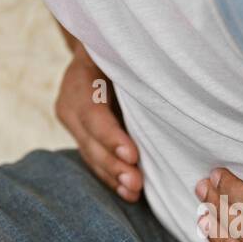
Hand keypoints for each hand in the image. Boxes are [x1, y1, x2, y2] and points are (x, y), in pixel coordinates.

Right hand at [55, 46, 142, 201]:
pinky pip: (94, 159)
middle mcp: (69, 103)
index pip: (94, 115)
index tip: (132, 155)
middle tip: (136, 184)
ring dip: (113, 176)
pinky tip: (127, 193)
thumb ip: (136, 71)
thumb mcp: (124, 52)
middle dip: (114, 165)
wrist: (96, 48)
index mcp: (79, 79)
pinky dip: (111, 176)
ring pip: (91, 155)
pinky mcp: (80, 135)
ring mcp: (71, 121)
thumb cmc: (121, 48)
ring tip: (133, 193)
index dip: (111, 137)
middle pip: (90, 141)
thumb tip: (173, 82)